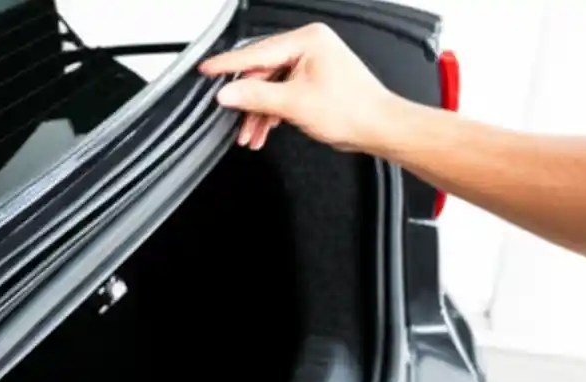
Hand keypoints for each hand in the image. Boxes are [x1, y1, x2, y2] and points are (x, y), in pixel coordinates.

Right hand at [199, 23, 399, 151]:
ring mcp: (312, 62)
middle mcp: (310, 46)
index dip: (228, 65)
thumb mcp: (294, 104)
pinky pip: (283, 92)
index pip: (257, 52)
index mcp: (308, 40)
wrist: (378, 127)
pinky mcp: (314, 79)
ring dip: (259, 113)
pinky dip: (273, 112)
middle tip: (231, 118)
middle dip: (248, 101)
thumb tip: (227, 93)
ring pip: (271, 86)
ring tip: (250, 136)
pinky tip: (265, 130)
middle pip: (263, 71)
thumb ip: (256, 97)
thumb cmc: (352, 110)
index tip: (207, 69)